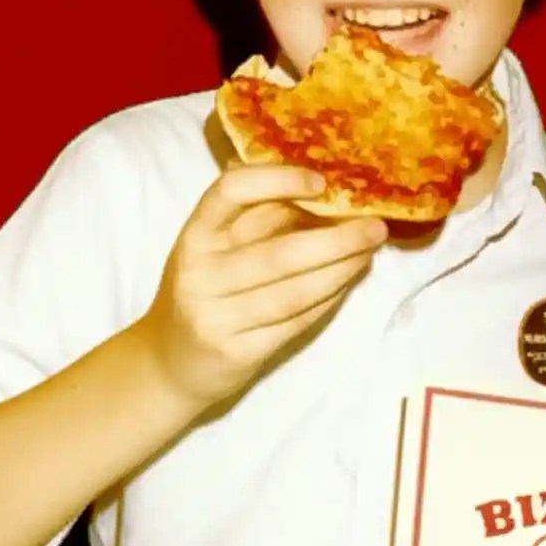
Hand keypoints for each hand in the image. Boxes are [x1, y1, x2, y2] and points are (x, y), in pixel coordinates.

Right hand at [141, 163, 386, 405]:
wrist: (169, 365)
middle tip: (376, 226)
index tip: (321, 183)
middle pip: (280, 251)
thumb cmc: (205, 293)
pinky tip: (348, 282)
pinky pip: (296, 320)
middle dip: (338, 238)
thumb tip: (327, 190)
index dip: (278, 181)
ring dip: (342, 269)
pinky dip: (329, 299)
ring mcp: (216, 315)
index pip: (230, 192)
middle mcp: (199, 272)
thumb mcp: (215, 250)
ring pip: (294, 290)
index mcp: (194, 234)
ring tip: (369, 253)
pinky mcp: (238, 351)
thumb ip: (256, 219)